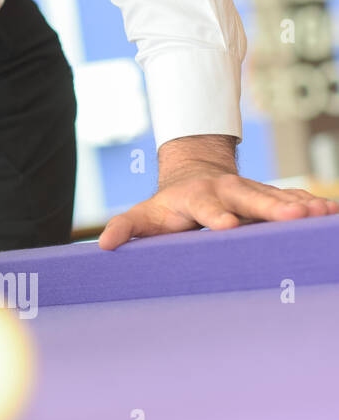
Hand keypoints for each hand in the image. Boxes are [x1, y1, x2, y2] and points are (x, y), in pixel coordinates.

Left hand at [98, 172, 338, 249]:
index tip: (225, 227)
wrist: (195, 174)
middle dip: (272, 207)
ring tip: (322, 214)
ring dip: (301, 205)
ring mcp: (253, 192)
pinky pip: (297, 199)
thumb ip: (125, 228)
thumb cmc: (168, 205)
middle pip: (250, 199)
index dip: (215, 217)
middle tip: (294, 216)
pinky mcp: (272, 197)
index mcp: (197, 197)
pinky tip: (332, 215)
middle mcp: (228, 191)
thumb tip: (104, 245)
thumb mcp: (144, 215)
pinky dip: (315, 206)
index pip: (205, 208)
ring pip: (279, 196)